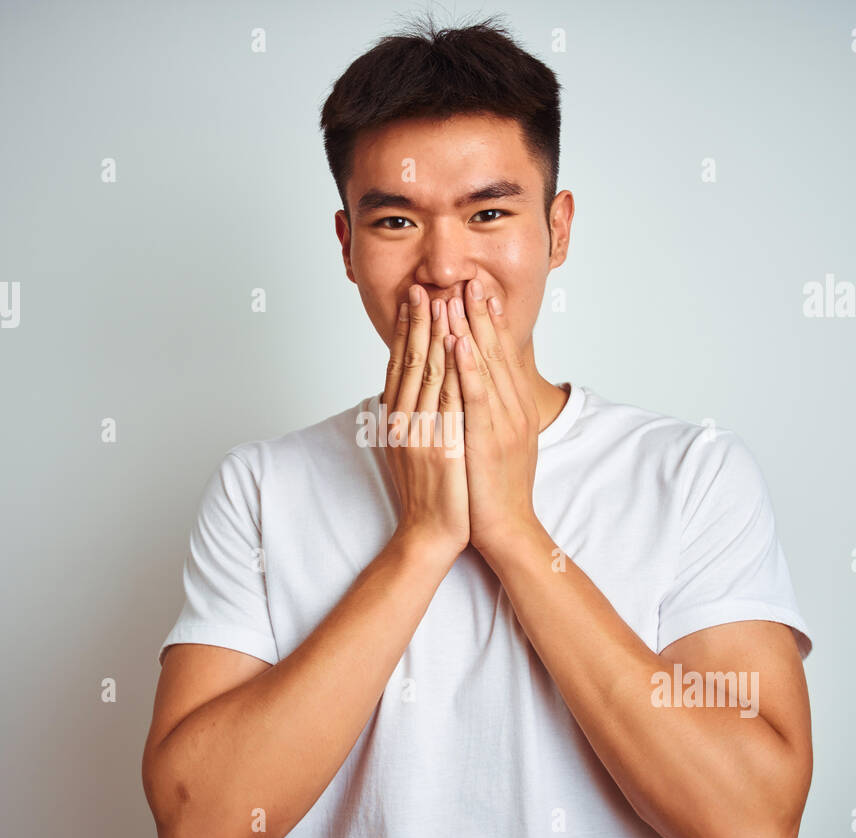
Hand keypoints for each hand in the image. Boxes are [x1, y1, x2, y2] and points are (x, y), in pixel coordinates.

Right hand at [381, 284, 469, 560]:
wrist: (431, 534)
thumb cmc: (429, 492)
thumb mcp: (412, 447)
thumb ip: (409, 416)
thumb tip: (406, 390)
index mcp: (396, 419)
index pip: (399, 364)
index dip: (405, 329)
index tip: (412, 298)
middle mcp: (403, 421)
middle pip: (410, 361)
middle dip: (418, 321)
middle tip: (424, 285)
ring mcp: (420, 433)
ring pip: (427, 373)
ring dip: (436, 333)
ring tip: (444, 299)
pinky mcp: (440, 447)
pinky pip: (448, 399)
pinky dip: (453, 367)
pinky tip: (458, 343)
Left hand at [444, 280, 542, 556]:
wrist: (506, 529)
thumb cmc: (493, 489)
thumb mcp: (496, 442)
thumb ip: (489, 414)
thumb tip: (475, 391)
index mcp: (514, 409)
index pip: (502, 357)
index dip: (489, 323)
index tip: (478, 292)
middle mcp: (513, 410)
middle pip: (496, 353)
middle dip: (480, 315)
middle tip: (470, 279)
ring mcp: (503, 423)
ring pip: (486, 366)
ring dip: (471, 328)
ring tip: (459, 296)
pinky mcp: (488, 439)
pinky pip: (477, 395)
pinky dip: (468, 366)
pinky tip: (459, 342)